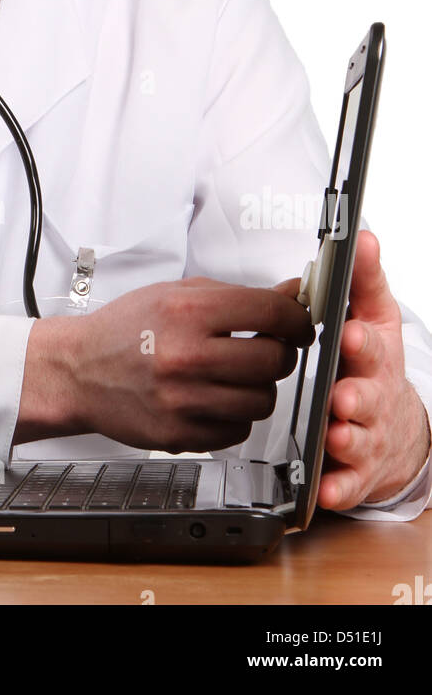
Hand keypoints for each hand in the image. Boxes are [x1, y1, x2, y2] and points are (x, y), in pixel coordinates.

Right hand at [14, 276, 315, 451]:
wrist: (78, 371)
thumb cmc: (125, 329)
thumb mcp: (177, 295)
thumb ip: (235, 295)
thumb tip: (289, 294)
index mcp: (187, 312)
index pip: (271, 313)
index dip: (296, 319)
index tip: (298, 324)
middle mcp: (186, 356)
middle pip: (274, 360)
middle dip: (278, 353)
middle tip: (265, 348)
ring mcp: (183, 400)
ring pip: (263, 400)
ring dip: (258, 388)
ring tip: (234, 376)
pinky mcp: (180, 436)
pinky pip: (239, 431)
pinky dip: (235, 416)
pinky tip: (214, 399)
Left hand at [316, 228, 431, 509]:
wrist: (398, 427)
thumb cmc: (375, 364)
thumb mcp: (375, 316)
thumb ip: (364, 279)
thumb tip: (362, 236)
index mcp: (374, 358)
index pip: (370, 345)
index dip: (361, 340)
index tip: (350, 332)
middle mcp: (373, 398)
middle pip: (368, 397)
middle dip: (358, 396)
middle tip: (343, 395)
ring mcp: (367, 436)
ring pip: (359, 439)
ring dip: (347, 438)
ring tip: (335, 435)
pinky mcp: (357, 471)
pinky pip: (348, 482)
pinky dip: (338, 487)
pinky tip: (326, 488)